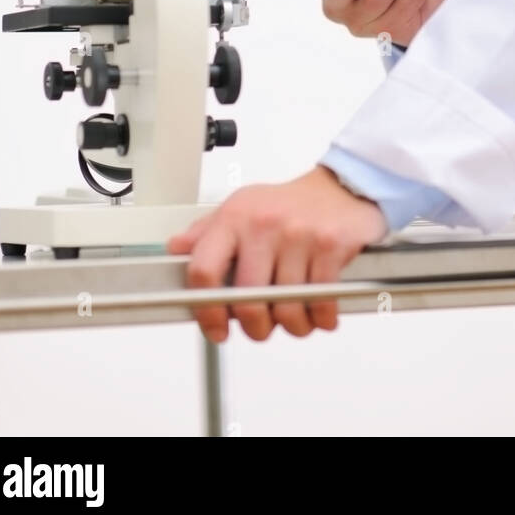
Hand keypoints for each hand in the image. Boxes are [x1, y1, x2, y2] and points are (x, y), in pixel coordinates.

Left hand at [166, 166, 387, 342]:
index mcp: (235, 217)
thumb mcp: (242, 207)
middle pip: (248, 301)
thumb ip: (206, 232)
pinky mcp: (330, 245)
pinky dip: (322, 318)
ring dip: (294, 326)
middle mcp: (264, 224)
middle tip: (263, 328)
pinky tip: (320, 313)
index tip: (217, 327)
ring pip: (287, 309)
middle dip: (257, 328)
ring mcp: (298, 235)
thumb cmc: (288, 204)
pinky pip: (321, 301)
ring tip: (296, 320)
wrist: (340, 186)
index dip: (206, 311)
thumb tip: (175, 249)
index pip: (203, 270)